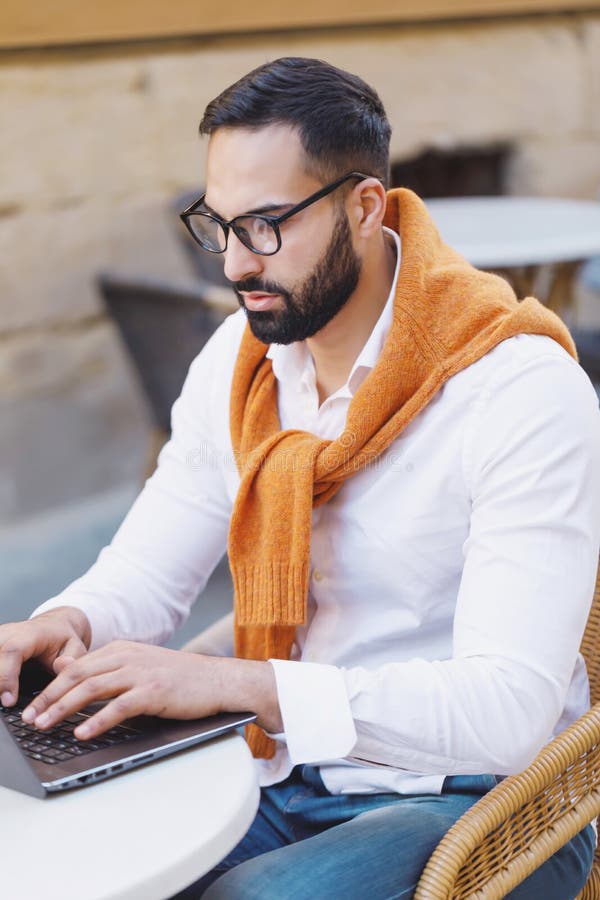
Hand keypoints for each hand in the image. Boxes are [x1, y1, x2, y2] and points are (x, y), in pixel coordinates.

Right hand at [0, 607, 90, 706]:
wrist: (54, 627)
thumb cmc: (63, 640)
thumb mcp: (75, 647)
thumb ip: (73, 658)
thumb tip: (63, 665)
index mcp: (31, 633)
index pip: (13, 651)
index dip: (6, 676)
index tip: (8, 700)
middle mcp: (9, 633)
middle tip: (4, 703)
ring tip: (2, 696)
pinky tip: (1, 691)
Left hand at [21, 640, 281, 738]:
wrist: (217, 681)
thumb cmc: (179, 679)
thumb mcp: (138, 666)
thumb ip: (104, 668)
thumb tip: (66, 668)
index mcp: (121, 649)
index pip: (76, 666)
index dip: (51, 687)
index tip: (33, 706)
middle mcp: (128, 656)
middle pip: (78, 675)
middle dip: (49, 698)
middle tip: (30, 718)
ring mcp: (141, 672)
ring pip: (92, 688)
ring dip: (64, 708)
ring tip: (46, 725)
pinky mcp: (154, 691)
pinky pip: (119, 706)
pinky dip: (97, 720)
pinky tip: (83, 733)